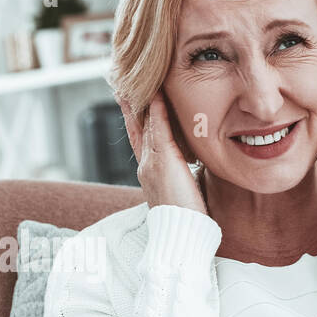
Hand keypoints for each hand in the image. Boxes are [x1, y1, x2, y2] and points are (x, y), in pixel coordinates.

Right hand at [119, 92, 207, 214]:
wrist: (181, 235)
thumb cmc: (186, 220)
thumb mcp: (182, 193)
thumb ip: (182, 175)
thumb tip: (192, 165)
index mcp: (149, 174)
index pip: (141, 140)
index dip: (136, 121)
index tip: (133, 104)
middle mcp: (145, 166)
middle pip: (136, 129)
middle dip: (130, 107)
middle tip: (123, 86)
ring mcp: (150, 163)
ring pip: (145, 125)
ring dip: (142, 101)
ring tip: (137, 81)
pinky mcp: (162, 162)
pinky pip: (158, 129)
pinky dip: (157, 111)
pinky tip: (157, 94)